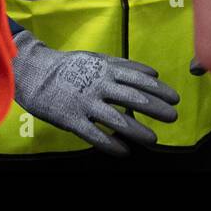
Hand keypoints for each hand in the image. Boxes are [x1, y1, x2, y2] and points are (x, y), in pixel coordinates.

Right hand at [12, 31, 179, 156]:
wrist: (35, 72)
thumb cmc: (71, 66)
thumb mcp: (98, 59)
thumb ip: (124, 67)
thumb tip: (153, 74)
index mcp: (106, 69)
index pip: (139, 79)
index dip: (159, 89)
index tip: (175, 97)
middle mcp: (98, 85)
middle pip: (133, 98)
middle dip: (156, 108)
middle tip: (173, 116)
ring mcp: (85, 102)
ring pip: (116, 119)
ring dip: (137, 130)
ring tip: (153, 139)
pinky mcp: (72, 119)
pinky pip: (94, 135)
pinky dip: (110, 144)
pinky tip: (123, 152)